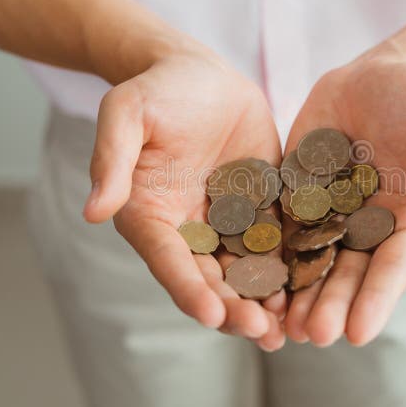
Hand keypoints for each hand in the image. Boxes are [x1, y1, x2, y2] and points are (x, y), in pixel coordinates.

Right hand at [82, 45, 285, 350]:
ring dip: (264, 299)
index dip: (188, 289)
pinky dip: (291, 265)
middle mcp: (188, 228)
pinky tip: (311, 286)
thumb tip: (94, 212)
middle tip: (260, 332)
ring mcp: (227, 221)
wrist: (199, 73)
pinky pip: (278, 240)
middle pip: (209, 277)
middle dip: (233, 307)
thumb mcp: (126, 114)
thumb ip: (112, 160)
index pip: (168, 260)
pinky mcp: (261, 206)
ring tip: (286, 327)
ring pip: (245, 269)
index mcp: (151, 215)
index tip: (211, 315)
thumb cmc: (157, 91)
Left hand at [283, 43, 405, 346]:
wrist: (384, 74)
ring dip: (297, 291)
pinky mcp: (294, 188)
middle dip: (330, 304)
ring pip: (309, 257)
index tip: (359, 334)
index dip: (377, 299)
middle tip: (313, 336)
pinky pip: (279, 220)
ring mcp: (327, 209)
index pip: (392, 266)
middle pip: (346, 271)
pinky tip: (252, 275)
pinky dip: (268, 249)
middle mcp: (365, 224)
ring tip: (281, 324)